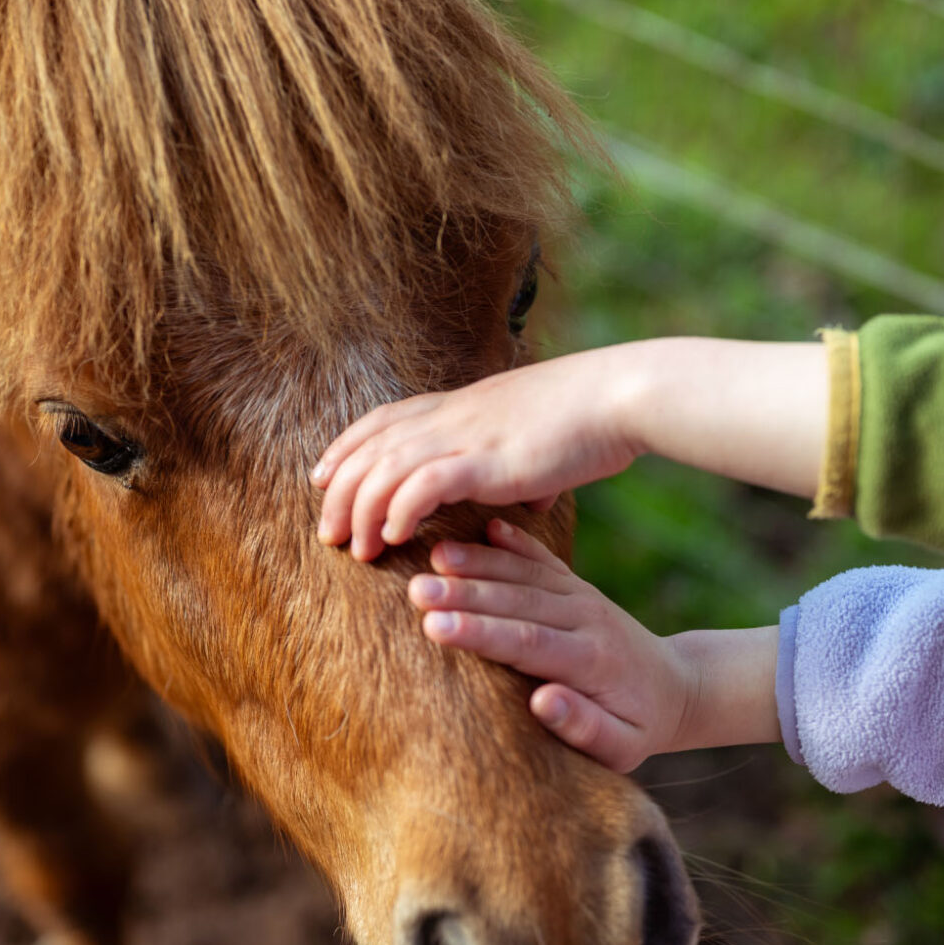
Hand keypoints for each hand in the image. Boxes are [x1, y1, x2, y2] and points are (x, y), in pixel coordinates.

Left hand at [314, 337, 828, 560]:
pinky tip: (393, 536)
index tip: (322, 477)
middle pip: (372, 448)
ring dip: (363, 510)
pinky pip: (427, 483)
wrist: (620, 395)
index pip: (382, 420)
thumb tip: (530, 493)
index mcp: (460, 406)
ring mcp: (468, 435)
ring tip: (354, 549)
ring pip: (388, 468)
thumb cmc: (589, 418)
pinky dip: (401, 508)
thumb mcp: (537, 438)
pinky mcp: (490, 460)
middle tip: (325, 533)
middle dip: (340, 491)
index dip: (346, 448)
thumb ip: (520, 465)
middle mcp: (453, 416)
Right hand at [407, 518, 694, 771]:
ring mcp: (581, 598)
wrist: (677, 688)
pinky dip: (514, 542)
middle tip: (415, 590)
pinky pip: (542, 560)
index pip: (528, 643)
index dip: (481, 633)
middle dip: (465, 595)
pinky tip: (483, 526)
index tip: (436, 626)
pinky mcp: (576, 587)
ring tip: (431, 557)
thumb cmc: (638, 727)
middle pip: (518, 603)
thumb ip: (585, 727)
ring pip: (524, 575)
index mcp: (592, 661)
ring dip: (477, 565)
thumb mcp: (623, 747)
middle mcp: (587, 620)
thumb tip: (542, 702)